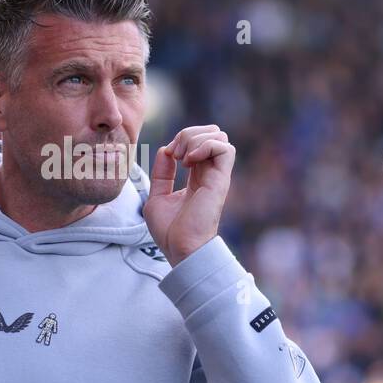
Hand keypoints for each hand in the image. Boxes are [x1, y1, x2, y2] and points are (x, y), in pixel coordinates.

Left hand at [144, 125, 234, 266]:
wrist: (180, 249)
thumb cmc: (170, 232)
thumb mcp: (157, 196)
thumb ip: (161, 174)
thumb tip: (165, 150)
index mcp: (197, 176)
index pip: (199, 142)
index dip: (182, 139)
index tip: (168, 155)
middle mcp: (210, 173)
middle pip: (212, 133)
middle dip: (189, 134)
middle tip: (175, 153)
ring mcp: (217, 176)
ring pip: (219, 136)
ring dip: (195, 139)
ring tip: (182, 157)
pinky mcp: (220, 181)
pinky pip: (225, 148)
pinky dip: (204, 146)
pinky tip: (188, 162)